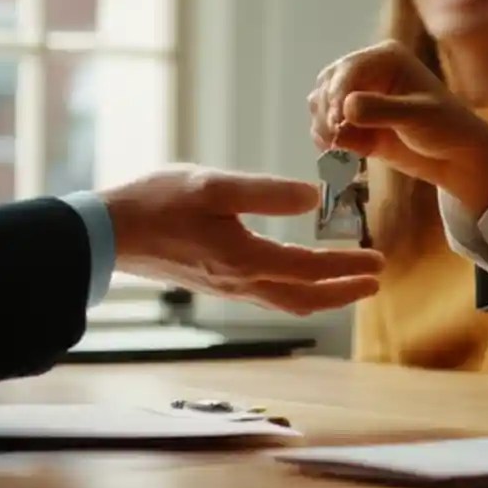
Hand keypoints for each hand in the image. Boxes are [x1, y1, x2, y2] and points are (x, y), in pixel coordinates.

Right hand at [99, 165, 382, 315]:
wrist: (108, 233)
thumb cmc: (157, 202)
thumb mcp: (214, 185)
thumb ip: (266, 192)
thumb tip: (314, 199)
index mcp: (245, 259)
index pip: (310, 268)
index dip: (347, 265)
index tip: (378, 260)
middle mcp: (241, 283)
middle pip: (305, 297)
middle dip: (345, 290)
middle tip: (376, 280)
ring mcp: (228, 287)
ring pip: (288, 301)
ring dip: (323, 295)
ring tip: (349, 285)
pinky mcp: (217, 283)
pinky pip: (268, 297)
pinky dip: (297, 292)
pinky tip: (298, 278)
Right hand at [308, 40, 487, 214]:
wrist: (456, 158)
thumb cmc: (446, 128)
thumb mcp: (418, 116)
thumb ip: (381, 110)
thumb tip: (345, 107)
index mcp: (386, 58)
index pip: (348, 69)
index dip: (336, 93)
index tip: (336, 121)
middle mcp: (368, 72)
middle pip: (327, 83)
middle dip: (325, 109)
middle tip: (334, 137)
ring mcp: (359, 98)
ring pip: (321, 103)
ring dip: (322, 125)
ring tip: (335, 147)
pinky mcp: (355, 123)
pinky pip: (327, 126)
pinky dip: (326, 139)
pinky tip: (337, 153)